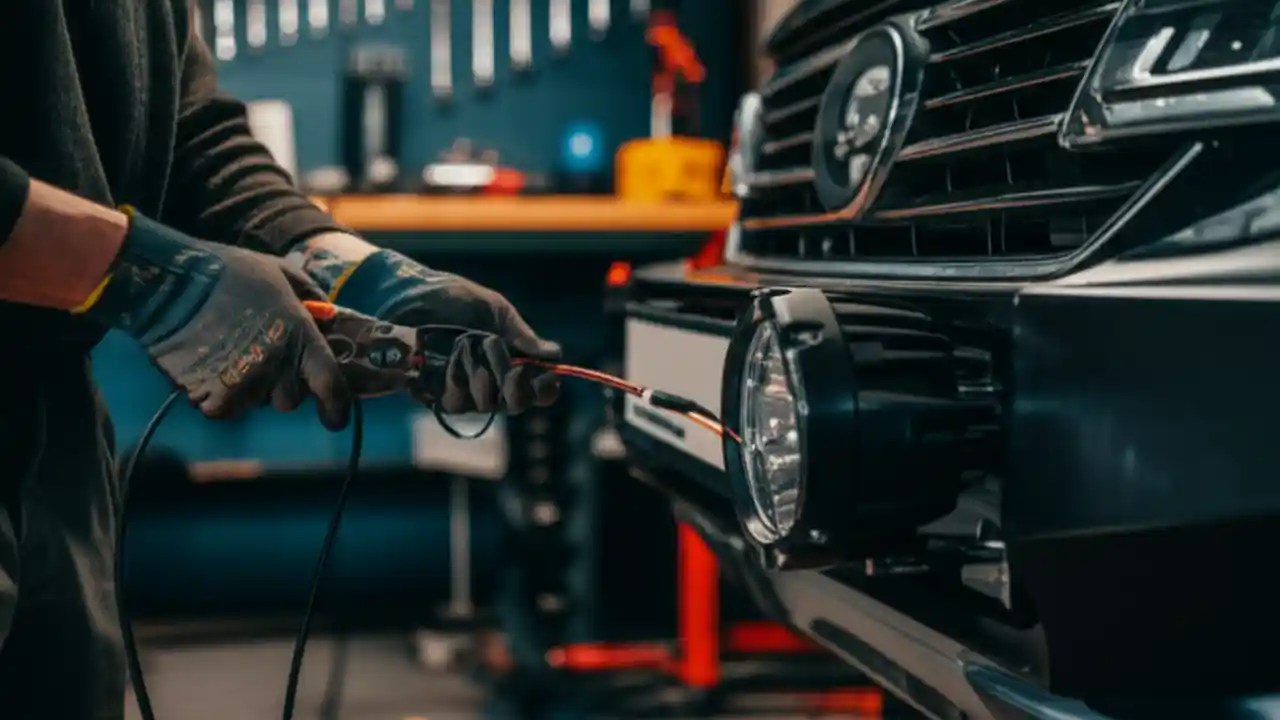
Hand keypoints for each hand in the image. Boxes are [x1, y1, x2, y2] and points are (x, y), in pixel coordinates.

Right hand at [84, 212, 350, 428]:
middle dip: (279, 386)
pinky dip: (218, 395)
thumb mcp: (282, 273)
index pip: (330, 384)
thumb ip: (311, 296)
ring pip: (255, 403)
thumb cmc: (229, 273)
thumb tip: (328, 316)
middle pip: (289, 400)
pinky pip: (225, 408)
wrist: (172, 285)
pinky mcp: (213, 397)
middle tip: (259, 358)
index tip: (334, 419)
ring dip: (248, 388)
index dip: (336, 407)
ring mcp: (245, 384)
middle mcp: (277, 366)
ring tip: (228, 354)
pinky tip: (208, 367)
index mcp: (299, 336)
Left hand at [312, 247, 559, 414]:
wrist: (406, 294)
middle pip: (514, 405)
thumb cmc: (451, 297)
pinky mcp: (431, 394)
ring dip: (482, 379)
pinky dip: (455, 380)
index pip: (536, 391)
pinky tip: (449, 358)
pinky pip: (451, 402)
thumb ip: (520, 334)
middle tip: (514, 370)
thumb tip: (555, 354)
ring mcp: (459, 390)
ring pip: (483, 405)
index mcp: (508, 362)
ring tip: (468, 348)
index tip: (549, 377)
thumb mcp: (493, 309)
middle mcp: (487, 382)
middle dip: (517, 389)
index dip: (546, 390)